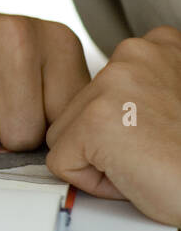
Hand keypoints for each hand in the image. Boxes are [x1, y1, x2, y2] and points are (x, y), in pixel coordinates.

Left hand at [45, 26, 180, 225]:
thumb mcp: (170, 101)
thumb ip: (134, 93)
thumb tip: (108, 108)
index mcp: (157, 47)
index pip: (101, 87)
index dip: (125, 123)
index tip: (162, 132)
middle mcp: (134, 54)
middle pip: (78, 107)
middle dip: (108, 140)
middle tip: (158, 151)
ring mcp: (111, 85)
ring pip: (65, 133)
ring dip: (100, 159)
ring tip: (150, 162)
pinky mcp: (94, 122)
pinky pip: (61, 162)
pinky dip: (95, 183)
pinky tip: (139, 176)